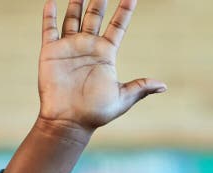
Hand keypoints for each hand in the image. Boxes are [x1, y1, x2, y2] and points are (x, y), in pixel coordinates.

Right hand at [37, 0, 165, 131]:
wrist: (69, 122)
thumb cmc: (96, 113)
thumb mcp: (122, 99)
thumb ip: (140, 88)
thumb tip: (163, 86)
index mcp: (105, 54)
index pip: (117, 26)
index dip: (124, 10)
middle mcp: (88, 46)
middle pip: (95, 15)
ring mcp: (69, 47)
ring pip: (73, 17)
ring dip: (76, 1)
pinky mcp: (51, 52)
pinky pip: (49, 29)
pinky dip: (49, 15)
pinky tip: (51, 1)